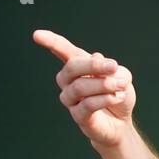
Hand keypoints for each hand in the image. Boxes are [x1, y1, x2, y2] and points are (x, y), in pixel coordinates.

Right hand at [33, 29, 136, 147]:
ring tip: (120, 86)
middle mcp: (68, 81)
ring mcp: (71, 99)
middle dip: (93, 65)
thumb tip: (96, 58)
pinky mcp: (78, 116)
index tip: (36, 35)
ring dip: (103, 84)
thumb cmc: (118, 95)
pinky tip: (118, 97)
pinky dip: (104, 99)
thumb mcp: (122, 77)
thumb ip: (113, 68)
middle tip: (113, 66)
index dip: (51, 42)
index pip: (63, 51)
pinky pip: (87, 104)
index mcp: (78, 67)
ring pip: (79, 87)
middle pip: (71, 68)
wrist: (121, 123)